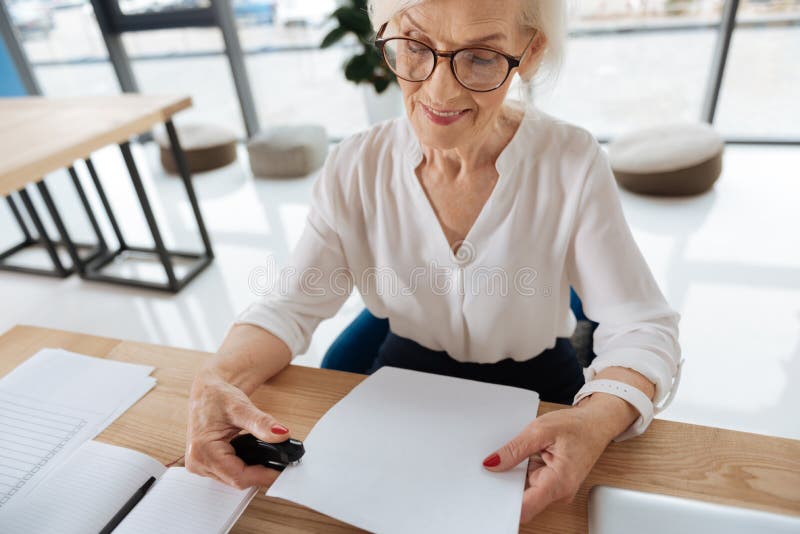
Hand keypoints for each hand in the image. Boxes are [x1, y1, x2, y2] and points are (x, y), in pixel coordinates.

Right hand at [185, 368, 291, 489]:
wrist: (206, 392)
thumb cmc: (216, 396)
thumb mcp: (241, 407)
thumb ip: (261, 423)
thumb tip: (281, 435)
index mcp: (202, 450)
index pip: (238, 476)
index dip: (263, 476)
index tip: (281, 471)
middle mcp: (198, 462)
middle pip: (237, 480)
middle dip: (260, 474)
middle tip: (281, 464)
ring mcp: (200, 465)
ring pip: (234, 480)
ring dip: (252, 472)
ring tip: (268, 459)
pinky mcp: (206, 464)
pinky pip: (229, 474)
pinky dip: (244, 468)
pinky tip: (254, 459)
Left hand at [481, 406, 612, 523]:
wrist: (596, 424)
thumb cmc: (577, 426)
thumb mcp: (540, 430)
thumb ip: (515, 450)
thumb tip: (492, 464)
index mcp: (558, 483)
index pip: (526, 508)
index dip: (505, 506)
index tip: (487, 498)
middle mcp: (558, 492)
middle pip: (522, 500)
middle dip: (505, 486)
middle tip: (493, 466)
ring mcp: (555, 490)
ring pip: (524, 491)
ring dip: (513, 477)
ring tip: (513, 455)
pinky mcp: (552, 484)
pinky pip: (529, 483)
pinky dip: (521, 472)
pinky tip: (522, 457)